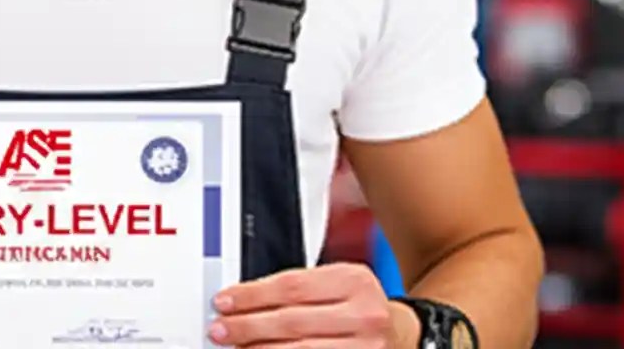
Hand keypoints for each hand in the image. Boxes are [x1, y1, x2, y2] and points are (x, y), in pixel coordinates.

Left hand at [209, 263, 405, 347]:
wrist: (404, 335)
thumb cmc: (360, 306)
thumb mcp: (338, 282)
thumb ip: (300, 287)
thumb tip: (245, 300)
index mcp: (354, 281)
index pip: (292, 286)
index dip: (253, 295)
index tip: (226, 301)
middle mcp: (364, 314)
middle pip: (292, 321)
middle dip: (249, 325)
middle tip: (220, 328)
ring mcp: (365, 347)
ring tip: (236, 346)